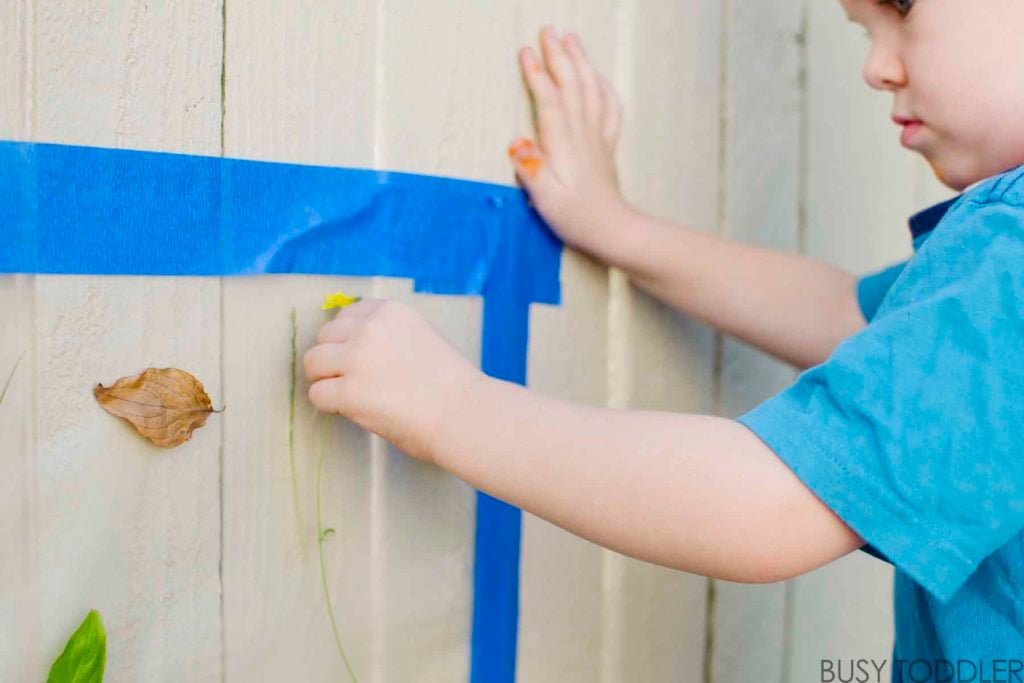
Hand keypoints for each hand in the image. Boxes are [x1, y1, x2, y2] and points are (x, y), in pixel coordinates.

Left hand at [304, 299, 484, 464]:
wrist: (465, 413)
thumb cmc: (450, 385)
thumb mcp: (420, 338)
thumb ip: (388, 336)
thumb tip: (349, 348)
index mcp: (390, 311)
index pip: (346, 316)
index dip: (348, 340)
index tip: (361, 359)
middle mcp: (370, 327)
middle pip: (324, 337)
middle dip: (334, 359)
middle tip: (354, 381)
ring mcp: (358, 358)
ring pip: (314, 363)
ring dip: (327, 380)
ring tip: (349, 396)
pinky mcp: (350, 391)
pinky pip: (318, 394)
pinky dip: (330, 405)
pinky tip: (352, 411)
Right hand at [510, 25, 629, 256]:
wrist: (611, 229)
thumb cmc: (574, 217)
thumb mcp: (544, 199)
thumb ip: (531, 170)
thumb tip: (516, 143)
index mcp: (563, 144)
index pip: (549, 100)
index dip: (537, 75)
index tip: (525, 52)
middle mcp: (582, 134)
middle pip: (571, 85)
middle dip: (558, 56)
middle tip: (548, 30)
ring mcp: (597, 137)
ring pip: (591, 90)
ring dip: (581, 62)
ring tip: (571, 39)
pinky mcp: (605, 146)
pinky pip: (609, 108)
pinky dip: (604, 87)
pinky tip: (598, 77)